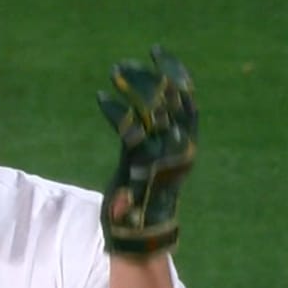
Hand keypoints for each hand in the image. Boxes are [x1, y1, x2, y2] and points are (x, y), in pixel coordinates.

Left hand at [96, 45, 198, 256]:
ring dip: (133, 87)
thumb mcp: (156, 162)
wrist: (141, 234)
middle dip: (150, 75)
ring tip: (115, 71)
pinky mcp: (140, 163)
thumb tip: (148, 110)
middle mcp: (178, 146)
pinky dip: (115, 111)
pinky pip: (129, 129)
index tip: (158, 53)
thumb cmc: (144, 198)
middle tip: (127, 63)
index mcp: (186, 144)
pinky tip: (102, 97)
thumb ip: (156, 137)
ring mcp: (160, 153)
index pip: (186, 100)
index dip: (175, 73)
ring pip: (152, 109)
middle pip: (170, 98)